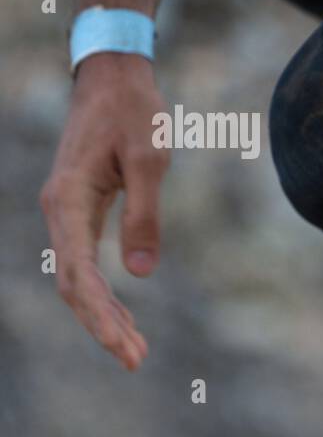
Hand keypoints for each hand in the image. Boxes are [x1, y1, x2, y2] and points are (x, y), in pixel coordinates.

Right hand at [40, 53, 167, 369]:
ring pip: (77, 277)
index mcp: (67, 200)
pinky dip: (103, 291)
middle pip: (73, 285)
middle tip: (137, 360)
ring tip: (136, 350)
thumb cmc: (133, 112)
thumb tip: (140, 273)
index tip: (126, 348)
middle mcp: (58, 210)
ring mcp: (65, 212)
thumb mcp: (150, 160)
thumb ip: (145, 215)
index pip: (78, 275)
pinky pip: (85, 261)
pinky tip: (124, 316)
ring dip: (104, 314)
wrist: (113, 77)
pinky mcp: (79, 209)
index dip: (101, 316)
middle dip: (103, 325)